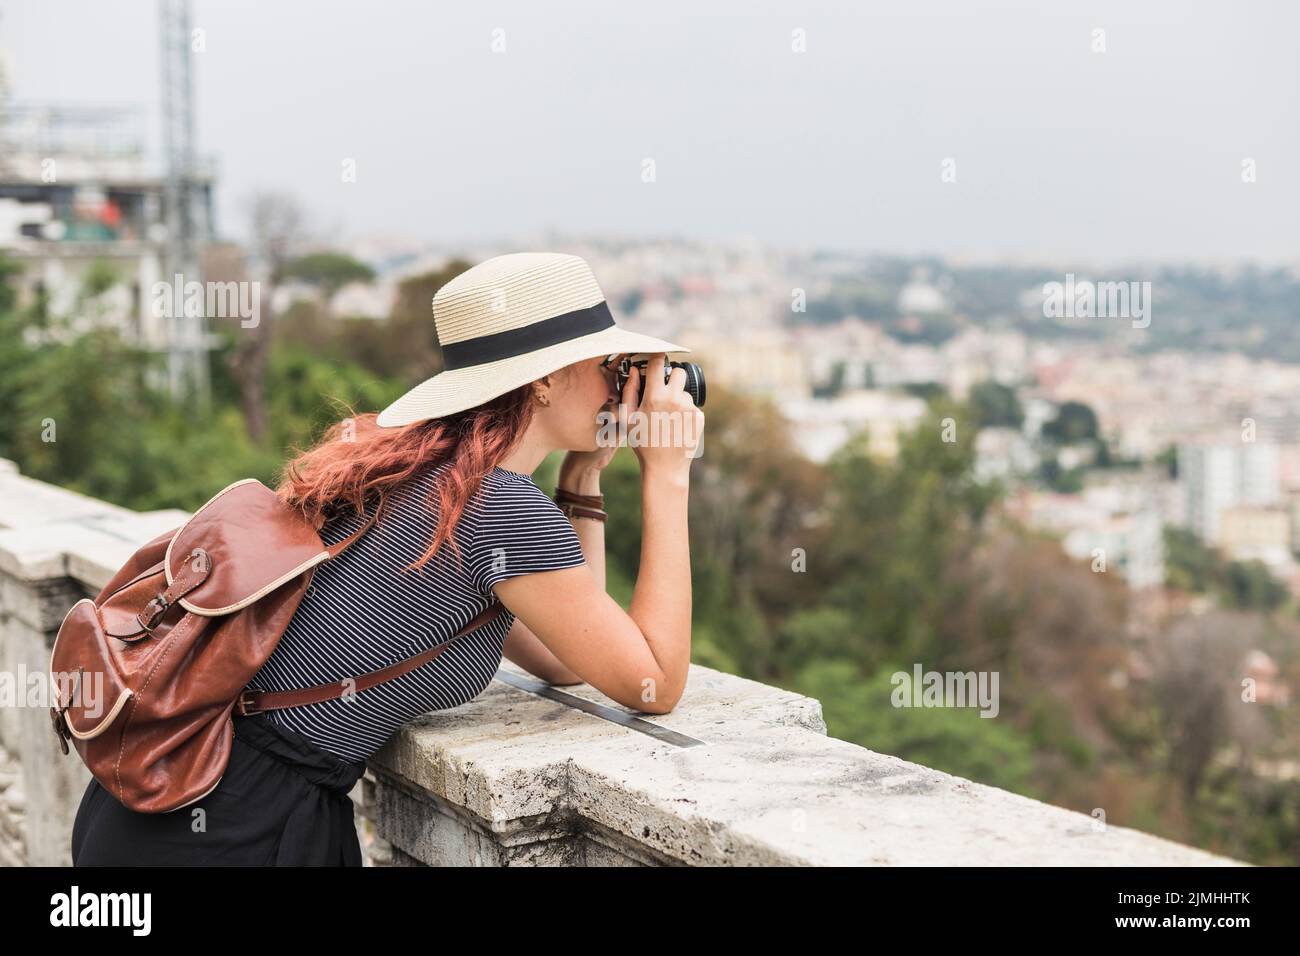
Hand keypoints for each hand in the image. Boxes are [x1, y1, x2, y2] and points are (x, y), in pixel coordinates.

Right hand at [628, 353, 704, 482]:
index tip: (656, 358)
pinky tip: (677, 426)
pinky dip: (686, 412)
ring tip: (668, 417)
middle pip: (679, 373)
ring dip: (678, 398)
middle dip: (672, 377)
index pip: (658, 362)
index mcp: (655, 396)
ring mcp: (689, 408)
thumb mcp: (628, 418)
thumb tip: (636, 372)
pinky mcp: (699, 417)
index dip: (656, 357)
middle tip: (664, 389)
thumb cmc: (643, 443)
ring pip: (685, 392)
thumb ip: (630, 391)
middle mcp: (675, 399)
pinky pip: (692, 407)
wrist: (665, 467)